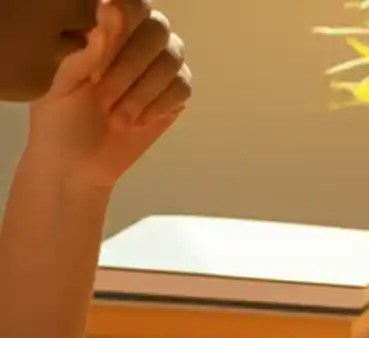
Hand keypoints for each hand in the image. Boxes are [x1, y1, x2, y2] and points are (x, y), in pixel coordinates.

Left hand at [27, 0, 191, 188]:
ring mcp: (159, 66)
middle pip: (157, 28)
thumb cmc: (60, 119)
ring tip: (117, 116)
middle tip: (102, 96)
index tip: (103, 46)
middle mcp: (135, 40)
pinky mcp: (175, 94)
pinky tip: (138, 121)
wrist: (78, 164)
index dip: (125, 19)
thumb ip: (87, 48)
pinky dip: (159, 106)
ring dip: (143, 91)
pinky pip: (183, 86)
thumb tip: (110, 10)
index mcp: (103, 29)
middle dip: (130, 66)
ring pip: (173, 58)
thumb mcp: (62, 84)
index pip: (131, 4)